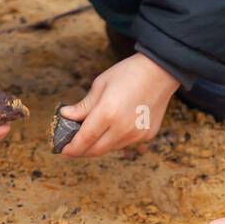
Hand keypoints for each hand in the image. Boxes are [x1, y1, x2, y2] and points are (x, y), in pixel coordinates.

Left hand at [58, 53, 180, 156]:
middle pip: (96, 149)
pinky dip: (114, 140)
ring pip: (110, 148)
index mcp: (108, 113)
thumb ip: (83, 106)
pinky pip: (125, 143)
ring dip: (98, 145)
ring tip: (90, 137)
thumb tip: (66, 115)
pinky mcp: (146, 136)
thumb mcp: (100, 85)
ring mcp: (136, 134)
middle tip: (73, 147)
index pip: (85, 138)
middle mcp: (122, 128)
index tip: (64, 150)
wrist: (160, 72)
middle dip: (82, 151)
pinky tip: (113, 128)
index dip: (72, 147)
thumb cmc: (129, 74)